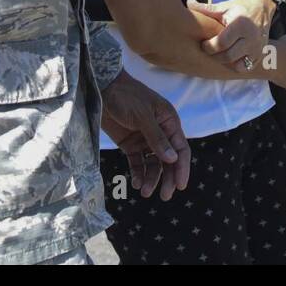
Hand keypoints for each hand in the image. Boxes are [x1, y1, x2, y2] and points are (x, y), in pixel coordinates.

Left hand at [99, 70, 190, 199]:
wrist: (103, 89)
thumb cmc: (127, 96)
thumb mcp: (143, 116)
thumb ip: (157, 138)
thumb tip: (172, 159)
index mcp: (169, 122)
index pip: (180, 149)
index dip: (182, 168)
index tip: (180, 185)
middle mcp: (160, 133)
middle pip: (168, 160)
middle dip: (168, 178)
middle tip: (165, 196)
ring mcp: (145, 139)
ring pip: (153, 164)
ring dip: (152, 178)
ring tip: (145, 192)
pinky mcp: (130, 144)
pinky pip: (138, 162)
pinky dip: (138, 173)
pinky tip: (136, 183)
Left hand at [190, 0, 273, 70]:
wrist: (262, 8)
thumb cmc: (239, 7)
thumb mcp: (224, 7)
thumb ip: (205, 8)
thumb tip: (189, 2)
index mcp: (241, 24)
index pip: (221, 43)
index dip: (208, 46)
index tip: (203, 43)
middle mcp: (252, 37)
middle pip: (228, 56)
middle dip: (214, 55)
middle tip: (208, 49)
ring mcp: (258, 48)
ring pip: (237, 65)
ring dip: (224, 62)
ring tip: (218, 53)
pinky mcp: (260, 54)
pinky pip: (245, 67)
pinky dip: (235, 65)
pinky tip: (230, 57)